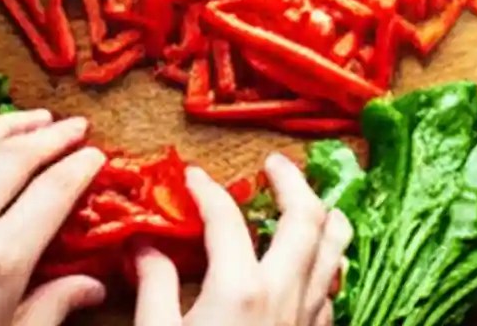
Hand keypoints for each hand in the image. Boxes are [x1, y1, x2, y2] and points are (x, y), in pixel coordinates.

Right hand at [133, 152, 353, 325]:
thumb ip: (153, 286)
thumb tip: (141, 247)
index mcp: (241, 286)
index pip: (226, 215)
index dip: (207, 189)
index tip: (191, 178)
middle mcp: (285, 292)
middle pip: (307, 216)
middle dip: (292, 181)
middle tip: (273, 165)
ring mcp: (309, 317)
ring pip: (335, 248)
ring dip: (324, 217)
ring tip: (308, 201)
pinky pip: (332, 288)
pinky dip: (324, 265)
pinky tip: (306, 269)